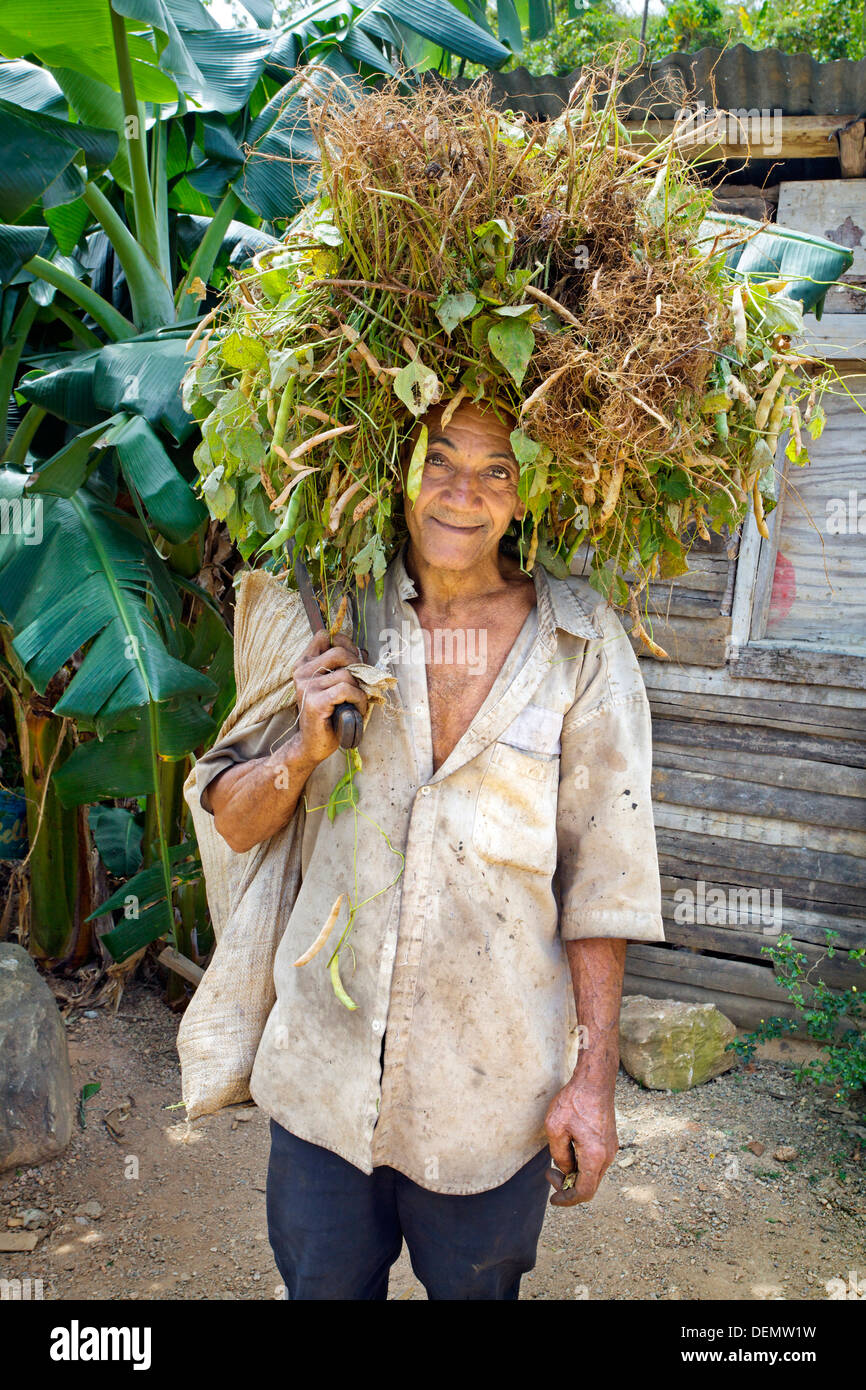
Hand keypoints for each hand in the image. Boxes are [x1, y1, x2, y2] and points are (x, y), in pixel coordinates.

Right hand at [291, 630, 368, 765]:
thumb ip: (344, 665)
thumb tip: (362, 651)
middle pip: (339, 652)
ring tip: (358, 702)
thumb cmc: (328, 713)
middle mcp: (302, 672)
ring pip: (346, 674)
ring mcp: (307, 687)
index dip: (344, 643)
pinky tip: (356, 709)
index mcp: (304, 664)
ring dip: (360, 690)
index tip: (353, 660)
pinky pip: (346, 690)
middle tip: (362, 683)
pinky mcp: (315, 702)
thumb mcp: (335, 684)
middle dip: (358, 666)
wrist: (313, 744)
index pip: (323, 636)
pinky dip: (358, 700)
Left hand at [544, 1077, 618, 1206]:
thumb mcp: (555, 1128)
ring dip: (575, 1174)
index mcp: (595, 1157)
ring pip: (593, 1175)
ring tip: (557, 1159)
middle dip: (568, 1186)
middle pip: (589, 1186)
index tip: (553, 1199)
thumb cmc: (574, 1100)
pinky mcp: (609, 1141)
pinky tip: (569, 1150)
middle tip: (549, 1172)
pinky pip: (596, 1163)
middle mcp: (607, 1156)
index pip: (584, 1192)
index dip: (567, 1200)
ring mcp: (611, 1149)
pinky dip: (582, 1165)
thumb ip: (559, 1154)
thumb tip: (565, 1169)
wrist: (595, 1080)